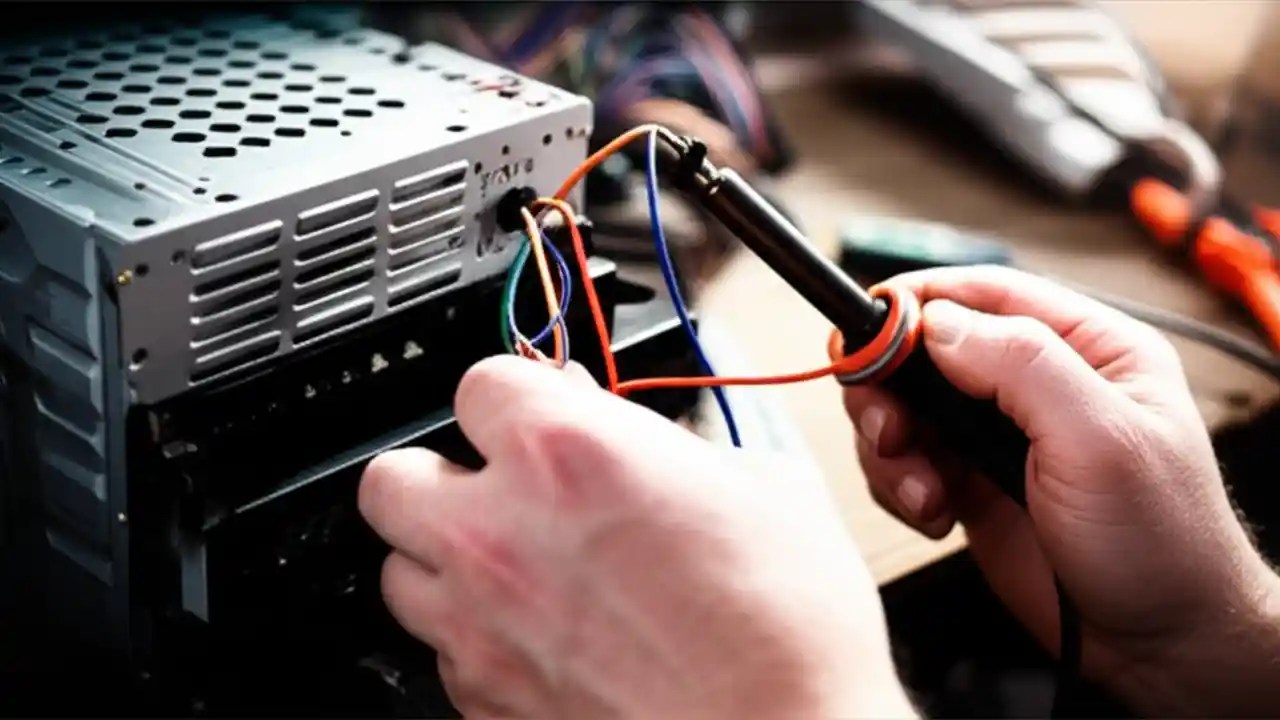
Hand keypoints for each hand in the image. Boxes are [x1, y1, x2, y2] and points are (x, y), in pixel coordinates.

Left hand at [359, 357, 913, 718]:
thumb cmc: (784, 630)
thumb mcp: (764, 482)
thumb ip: (690, 433)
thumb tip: (676, 409)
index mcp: (568, 452)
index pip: (479, 382)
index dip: (517, 393)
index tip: (543, 409)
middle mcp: (500, 532)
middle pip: (393, 476)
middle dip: (442, 473)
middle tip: (500, 484)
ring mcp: (480, 623)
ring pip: (399, 569)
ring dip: (444, 557)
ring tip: (510, 562)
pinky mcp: (483, 697)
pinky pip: (440, 652)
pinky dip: (472, 636)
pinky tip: (533, 632)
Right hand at [844, 265, 1279, 715]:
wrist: (1157, 644)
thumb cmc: (1162, 543)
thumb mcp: (1101, 440)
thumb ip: (1022, 365)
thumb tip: (938, 322)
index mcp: (1087, 349)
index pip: (988, 295)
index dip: (920, 301)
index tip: (868, 325)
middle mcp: (1036, 385)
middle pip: (928, 351)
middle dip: (891, 386)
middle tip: (885, 427)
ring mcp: (997, 436)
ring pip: (906, 409)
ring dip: (892, 448)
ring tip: (921, 492)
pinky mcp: (969, 484)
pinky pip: (904, 464)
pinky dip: (900, 488)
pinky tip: (933, 517)